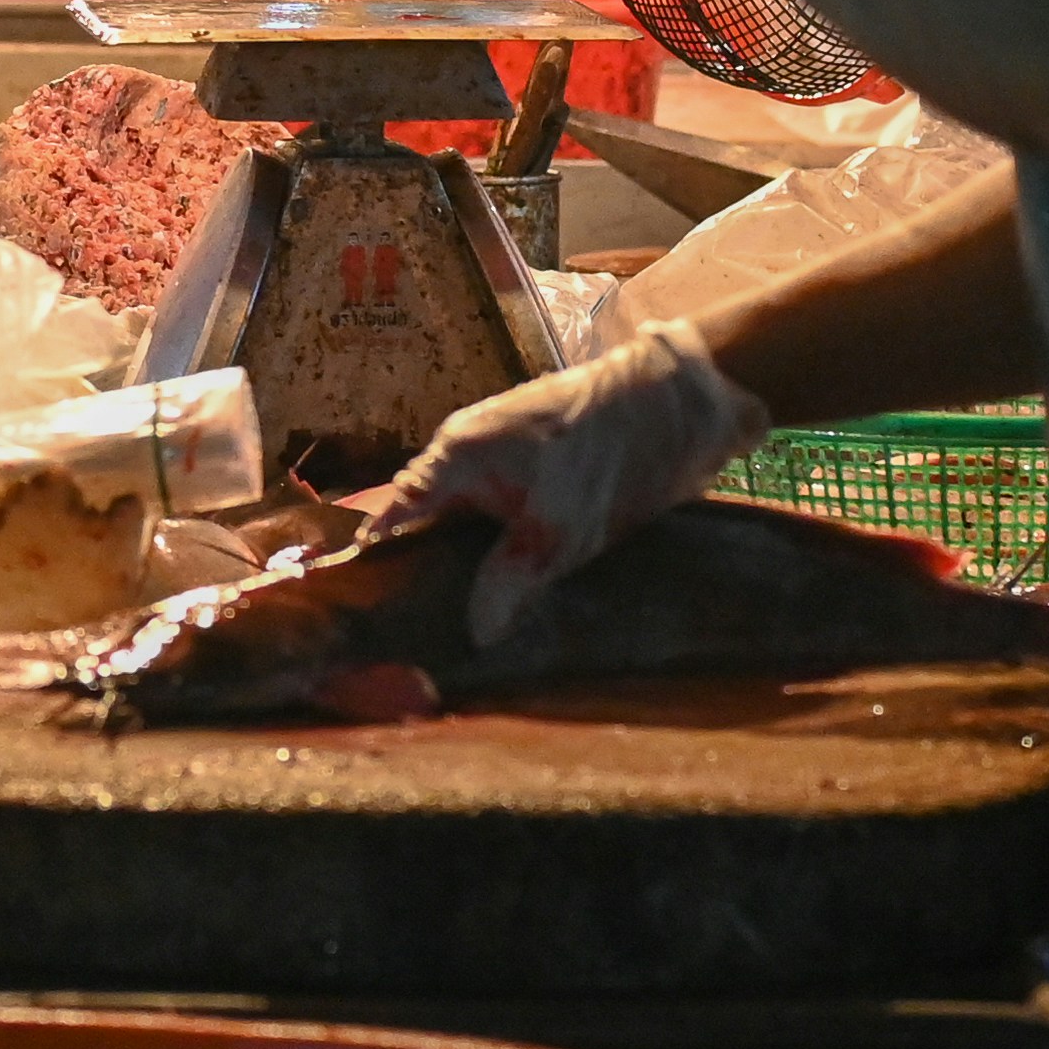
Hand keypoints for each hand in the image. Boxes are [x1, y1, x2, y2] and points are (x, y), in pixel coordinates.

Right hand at [351, 317, 770, 643]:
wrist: (678, 407)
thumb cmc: (604, 458)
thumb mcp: (556, 533)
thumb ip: (506, 582)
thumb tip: (474, 634)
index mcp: (454, 457)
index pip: (392, 515)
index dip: (378, 563)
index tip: (370, 618)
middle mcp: (468, 456)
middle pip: (428, 525)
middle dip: (428, 577)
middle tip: (425, 641)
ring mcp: (505, 463)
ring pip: (470, 528)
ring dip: (471, 570)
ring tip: (464, 633)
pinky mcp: (540, 474)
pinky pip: (505, 522)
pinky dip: (504, 556)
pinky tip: (513, 600)